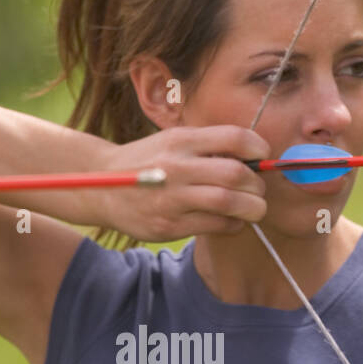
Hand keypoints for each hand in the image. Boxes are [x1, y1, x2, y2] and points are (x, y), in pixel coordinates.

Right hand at [90, 126, 271, 240]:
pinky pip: (216, 225)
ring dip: (252, 207)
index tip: (262, 156)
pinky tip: (230, 219)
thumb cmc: (146, 162)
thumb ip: (207, 145)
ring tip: (252, 207)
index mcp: (180, 141)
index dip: (258, 148)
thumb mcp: (171, 141)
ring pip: (230, 203)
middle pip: (237, 174)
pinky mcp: (168, 225)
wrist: (100, 188)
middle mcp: (175, 167)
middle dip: (258, 184)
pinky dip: (233, 223)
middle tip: (257, 189)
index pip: (234, 138)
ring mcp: (170, 198)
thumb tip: (254, 158)